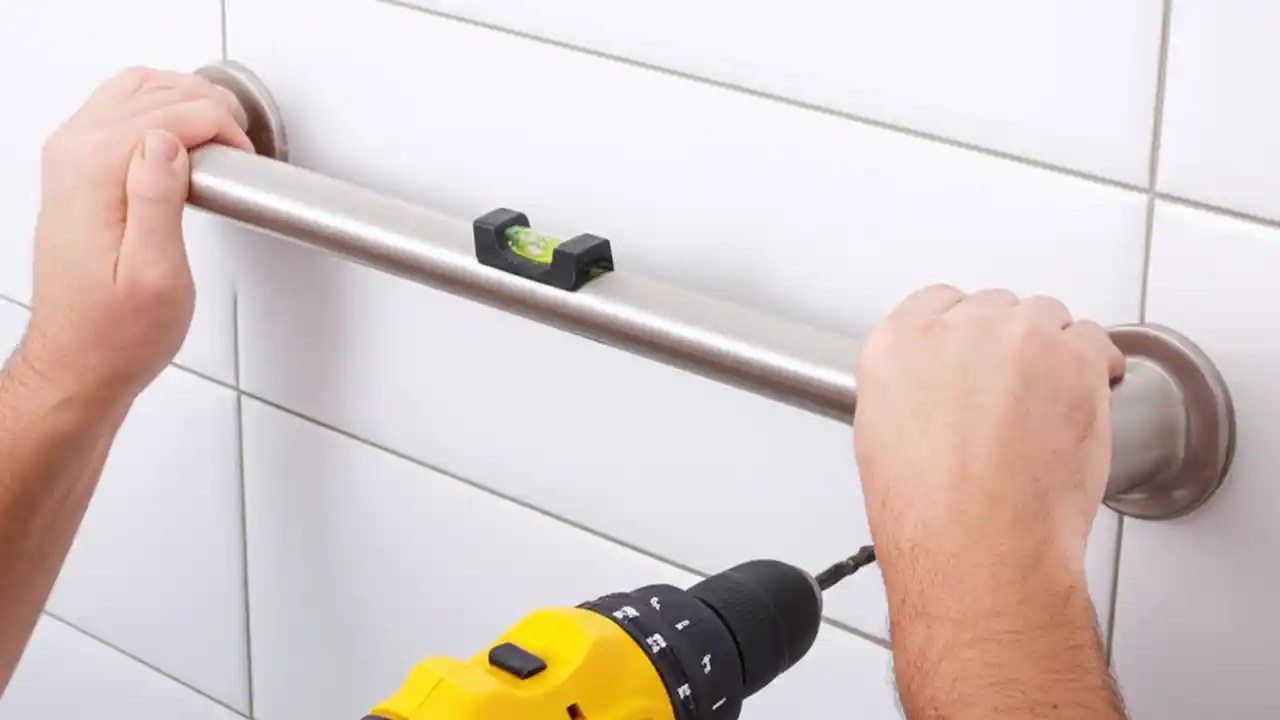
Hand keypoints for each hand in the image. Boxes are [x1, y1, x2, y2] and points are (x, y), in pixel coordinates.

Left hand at [16, 67, 251, 411]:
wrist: (79, 360)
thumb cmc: (118, 333)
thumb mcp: (156, 276)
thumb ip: (158, 200)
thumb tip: (168, 142)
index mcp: (93, 173)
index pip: (170, 113)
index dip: (222, 128)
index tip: (245, 160)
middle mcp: (72, 154)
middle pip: (152, 88)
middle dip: (209, 106)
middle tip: (243, 145)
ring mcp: (68, 158)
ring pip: (135, 89)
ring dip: (186, 101)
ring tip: (224, 138)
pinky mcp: (76, 169)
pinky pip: (120, 110)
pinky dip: (162, 110)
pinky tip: (189, 142)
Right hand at [855, 286, 1123, 584]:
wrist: (980, 547)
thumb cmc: (932, 516)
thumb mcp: (883, 440)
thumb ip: (911, 390)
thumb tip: (940, 389)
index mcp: (896, 347)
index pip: (935, 303)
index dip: (962, 330)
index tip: (976, 353)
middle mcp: (952, 331)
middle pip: (993, 307)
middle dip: (1007, 344)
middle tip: (1015, 392)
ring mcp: (1015, 337)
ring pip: (1044, 316)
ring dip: (1051, 351)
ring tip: (1050, 402)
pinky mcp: (1072, 357)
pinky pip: (1093, 340)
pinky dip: (1097, 364)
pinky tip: (1087, 396)